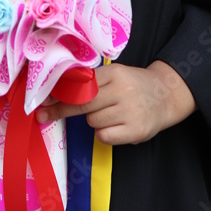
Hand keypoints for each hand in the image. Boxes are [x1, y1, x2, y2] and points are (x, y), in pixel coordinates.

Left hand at [35, 60, 196, 144]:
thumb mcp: (117, 75)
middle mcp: (123, 91)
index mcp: (116, 74)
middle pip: (83, 103)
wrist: (166, 96)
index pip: (83, 83)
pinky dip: (104, 133)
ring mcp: (130, 112)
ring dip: (94, 120)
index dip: (62, 92)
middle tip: (43, 115)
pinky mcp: (135, 131)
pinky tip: (116, 125)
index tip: (45, 99)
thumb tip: (60, 90)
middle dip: (62, 109)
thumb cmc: (134, 85)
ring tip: (110, 113)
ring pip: (92, 121)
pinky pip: (103, 136)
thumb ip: (94, 81)